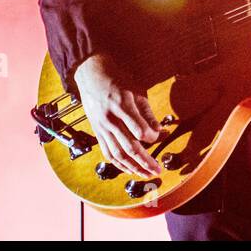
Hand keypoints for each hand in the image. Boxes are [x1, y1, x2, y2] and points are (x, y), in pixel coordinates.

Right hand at [72, 53, 163, 177]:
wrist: (91, 76)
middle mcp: (110, 119)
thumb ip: (148, 113)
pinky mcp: (97, 133)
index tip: (159, 136)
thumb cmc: (117, 81)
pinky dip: (119, 164)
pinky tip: (129, 170)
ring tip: (146, 174)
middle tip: (157, 170)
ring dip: (133, 167)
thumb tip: (160, 131)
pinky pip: (107, 153)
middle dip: (145, 161)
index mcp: (122, 105)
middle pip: (129, 146)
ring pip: (118, 154)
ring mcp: (102, 128)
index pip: (139, 130)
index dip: (152, 137)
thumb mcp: (136, 91)